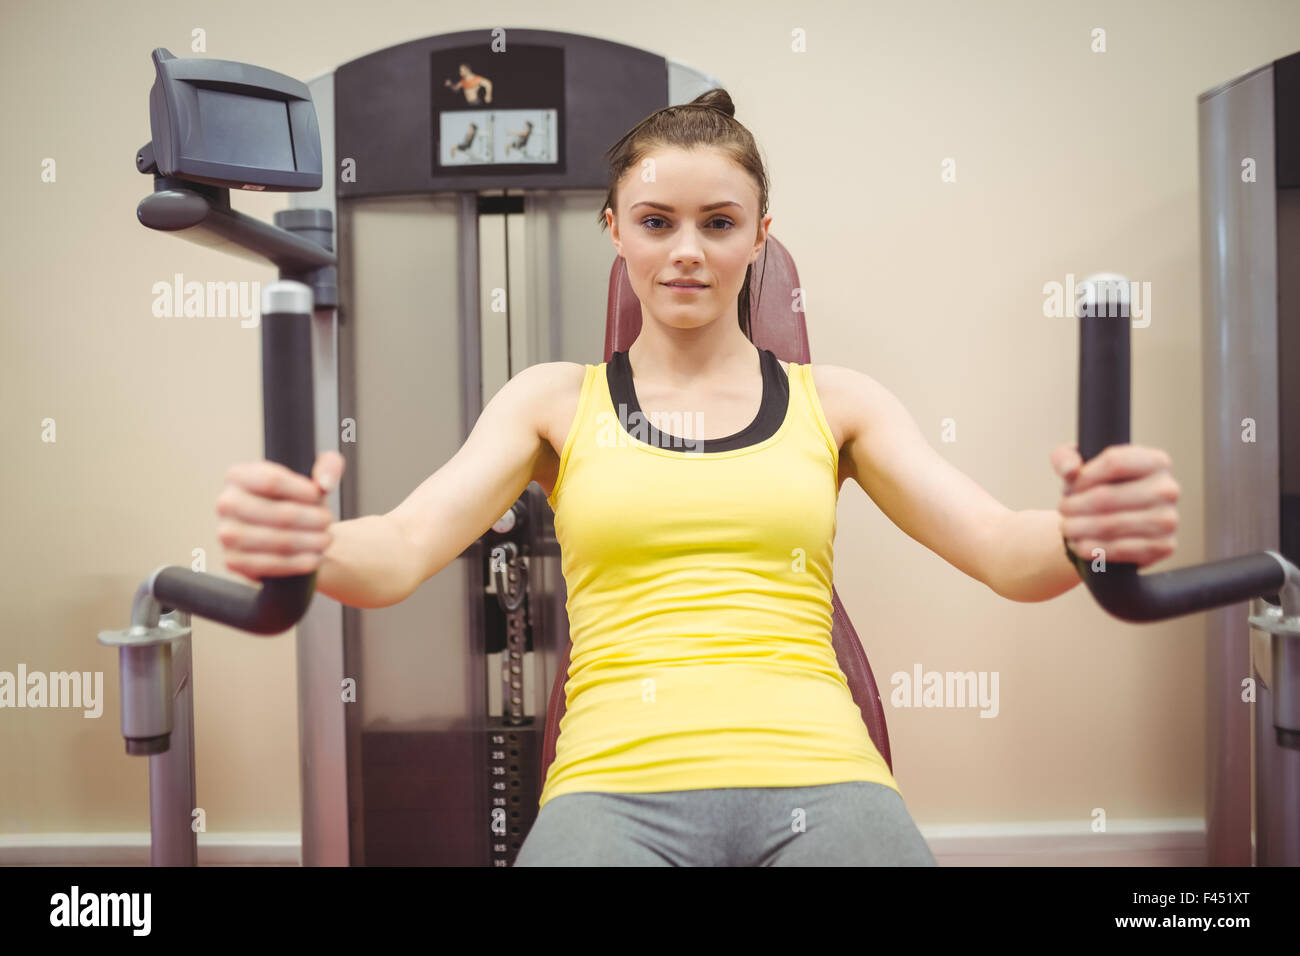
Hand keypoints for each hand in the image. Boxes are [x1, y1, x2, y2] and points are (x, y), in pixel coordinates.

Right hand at [217, 451, 345, 580]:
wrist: (287, 532)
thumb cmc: (299, 499)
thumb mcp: (316, 473)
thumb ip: (328, 465)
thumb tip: (324, 484)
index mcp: (239, 475)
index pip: (272, 481)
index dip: (302, 490)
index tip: (319, 495)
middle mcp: (226, 503)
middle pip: (279, 513)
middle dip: (312, 519)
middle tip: (327, 521)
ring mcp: (226, 534)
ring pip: (277, 541)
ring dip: (309, 542)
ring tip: (325, 539)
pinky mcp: (233, 561)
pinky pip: (269, 564)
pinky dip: (297, 563)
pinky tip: (314, 558)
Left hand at [1051, 442, 1180, 568]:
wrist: (1115, 521)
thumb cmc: (1098, 486)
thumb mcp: (1080, 463)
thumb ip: (1066, 457)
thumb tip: (1070, 470)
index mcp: (1156, 461)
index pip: (1114, 462)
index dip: (1083, 477)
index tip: (1069, 486)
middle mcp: (1168, 488)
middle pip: (1107, 497)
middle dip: (1075, 505)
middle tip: (1063, 510)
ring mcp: (1169, 519)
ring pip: (1111, 525)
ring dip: (1080, 528)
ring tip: (1067, 527)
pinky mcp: (1164, 546)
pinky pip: (1122, 549)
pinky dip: (1094, 548)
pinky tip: (1080, 545)